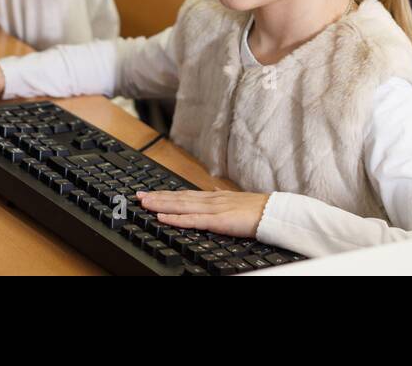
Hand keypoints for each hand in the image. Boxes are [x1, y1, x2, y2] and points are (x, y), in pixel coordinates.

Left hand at [137, 189, 270, 237]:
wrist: (273, 212)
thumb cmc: (258, 210)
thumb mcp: (237, 202)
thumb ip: (223, 199)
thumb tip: (214, 191)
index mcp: (215, 197)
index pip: (185, 194)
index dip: (167, 194)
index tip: (151, 193)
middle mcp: (210, 200)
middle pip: (178, 198)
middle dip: (157, 197)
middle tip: (138, 196)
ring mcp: (213, 209)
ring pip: (181, 205)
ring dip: (160, 204)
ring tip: (144, 203)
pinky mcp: (217, 220)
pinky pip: (191, 220)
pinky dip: (174, 218)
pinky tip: (162, 217)